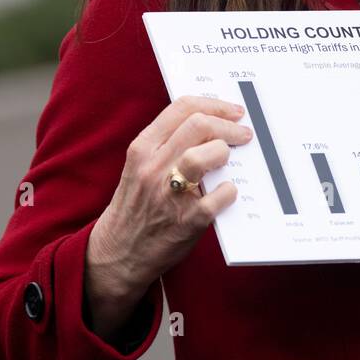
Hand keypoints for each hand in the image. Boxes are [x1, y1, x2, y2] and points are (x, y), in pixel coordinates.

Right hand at [84, 96, 253, 335]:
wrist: (117, 254)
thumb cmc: (135, 207)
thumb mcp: (139, 167)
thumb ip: (167, 145)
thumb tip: (211, 126)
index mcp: (142, 148)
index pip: (182, 108)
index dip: (214, 104)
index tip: (232, 111)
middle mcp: (153, 167)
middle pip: (198, 125)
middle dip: (228, 126)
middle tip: (243, 134)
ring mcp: (168, 194)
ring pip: (203, 155)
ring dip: (224, 152)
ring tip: (230, 160)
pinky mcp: (186, 222)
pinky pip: (217, 197)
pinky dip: (229, 191)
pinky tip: (228, 191)